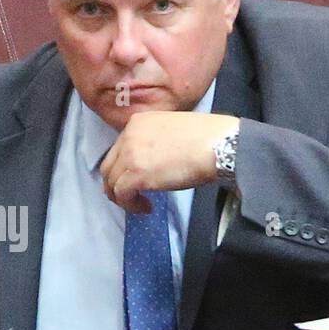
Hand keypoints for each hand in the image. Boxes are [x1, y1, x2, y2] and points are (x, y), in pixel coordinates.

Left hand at [100, 112, 239, 213]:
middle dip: (115, 184)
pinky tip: (146, 207)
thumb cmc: (206, 138)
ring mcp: (130, 155)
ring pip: (111, 182)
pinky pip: (122, 194)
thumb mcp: (171, 129)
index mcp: (137, 122)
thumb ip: (154, 140)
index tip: (133, 179)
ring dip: (123, 197)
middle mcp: (129, 135)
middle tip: (129, 197)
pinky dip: (130, 205)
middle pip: (109, 166)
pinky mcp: (137, 175)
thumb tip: (150, 161)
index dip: (123, 168)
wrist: (218, 145)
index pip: (118, 149)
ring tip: (139, 204)